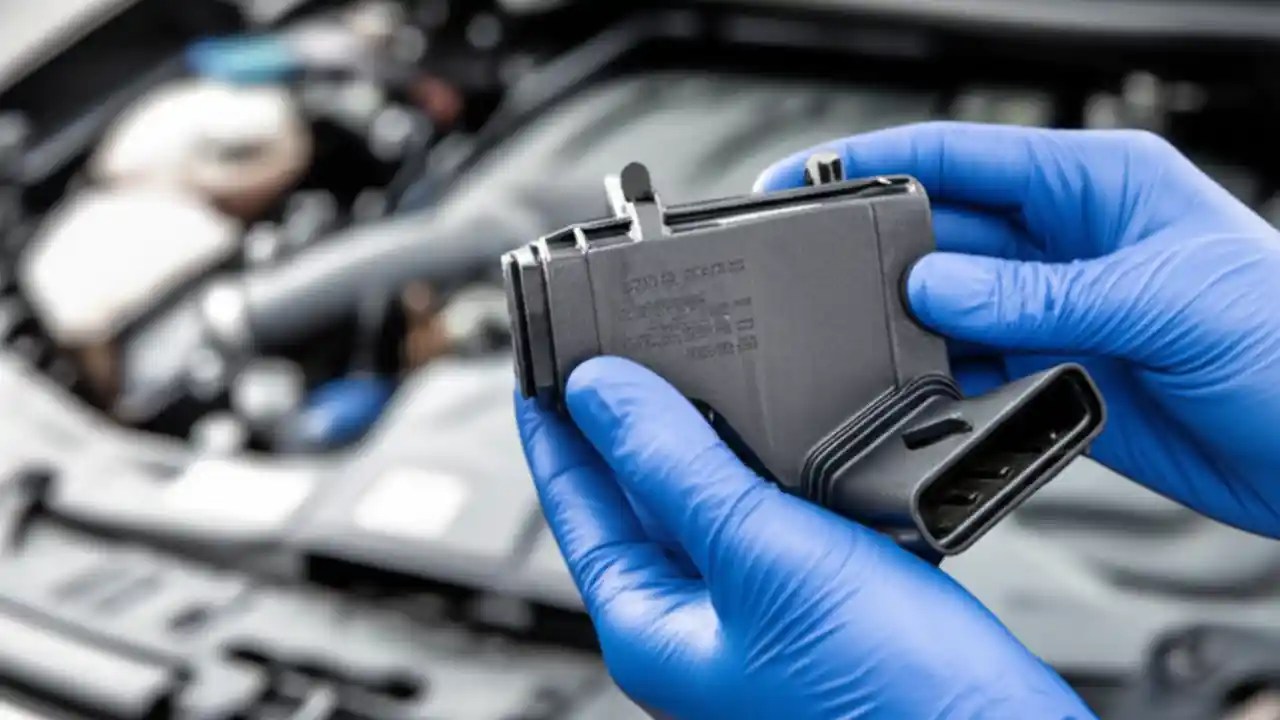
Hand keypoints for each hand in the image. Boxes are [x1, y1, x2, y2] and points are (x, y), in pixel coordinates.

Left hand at [517, 357, 1092, 719]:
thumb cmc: (882, 697)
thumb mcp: (759, 552)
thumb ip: (674, 466)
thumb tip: (600, 394)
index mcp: (653, 626)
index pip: (575, 506)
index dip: (555, 428)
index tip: (541, 364)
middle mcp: (698, 621)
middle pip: (637, 499)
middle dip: (629, 421)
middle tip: (617, 342)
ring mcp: (759, 610)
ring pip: (708, 500)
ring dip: (701, 434)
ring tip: (690, 359)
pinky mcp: (819, 594)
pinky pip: (770, 512)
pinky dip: (766, 462)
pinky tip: (777, 418)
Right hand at [758, 122, 1279, 537]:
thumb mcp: (1163, 294)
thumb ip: (1037, 293)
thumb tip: (934, 285)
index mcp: (1097, 185)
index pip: (962, 156)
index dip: (877, 159)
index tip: (808, 176)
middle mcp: (1068, 244)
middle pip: (944, 230)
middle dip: (880, 247)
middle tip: (816, 274)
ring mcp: (1059, 313)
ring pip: (950, 306)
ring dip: (906, 322)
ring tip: (860, 336)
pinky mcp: (1059, 378)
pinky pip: (975, 371)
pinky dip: (940, 380)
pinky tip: (916, 386)